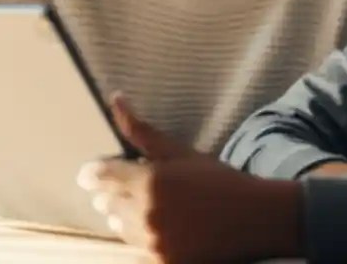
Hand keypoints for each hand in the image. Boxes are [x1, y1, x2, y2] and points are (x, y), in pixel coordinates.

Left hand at [78, 96, 302, 262]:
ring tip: (152, 206)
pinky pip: (136, 246)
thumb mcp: (180, 152)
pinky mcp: (162, 261)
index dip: (92, 173)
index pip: (99, 176)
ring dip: (126, 214)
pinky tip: (163, 226)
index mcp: (149, 180)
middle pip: (104, 203)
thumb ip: (142, 131)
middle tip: (137, 187)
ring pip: (118, 226)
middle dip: (114, 193)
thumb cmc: (217, 180)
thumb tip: (115, 99)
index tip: (93, 173)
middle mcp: (146, 212)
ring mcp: (153, 241)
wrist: (253, 219)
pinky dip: (143, 235)